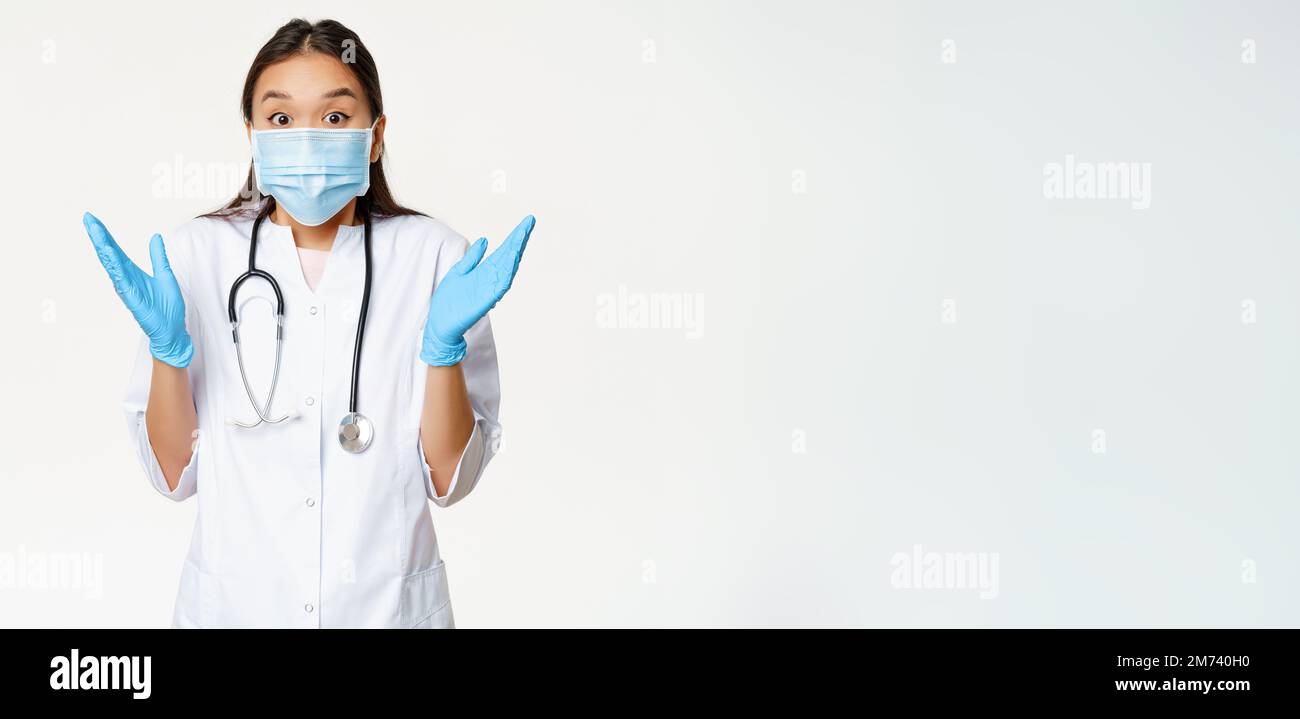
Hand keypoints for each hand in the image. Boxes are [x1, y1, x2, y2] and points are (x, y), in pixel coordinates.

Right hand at [84, 212, 193, 367]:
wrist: (172, 328)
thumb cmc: (167, 306)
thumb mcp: (165, 274)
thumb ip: (158, 256)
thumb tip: (155, 237)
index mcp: (132, 271)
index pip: (115, 249)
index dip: (105, 234)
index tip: (93, 219)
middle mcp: (124, 277)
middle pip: (108, 252)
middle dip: (98, 235)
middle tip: (87, 217)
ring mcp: (125, 286)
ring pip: (110, 262)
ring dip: (103, 245)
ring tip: (94, 228)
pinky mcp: (130, 296)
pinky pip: (120, 277)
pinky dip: (114, 264)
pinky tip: (109, 251)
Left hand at [422, 215, 535, 365]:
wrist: (440, 324)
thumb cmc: (450, 301)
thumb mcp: (459, 271)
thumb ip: (473, 258)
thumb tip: (485, 239)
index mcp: (485, 270)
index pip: (504, 250)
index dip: (515, 236)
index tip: (527, 221)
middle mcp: (490, 279)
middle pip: (508, 256)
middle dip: (518, 240)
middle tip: (529, 223)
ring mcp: (488, 290)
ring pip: (506, 270)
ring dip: (514, 255)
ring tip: (521, 239)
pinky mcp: (484, 302)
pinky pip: (498, 287)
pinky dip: (506, 275)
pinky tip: (511, 263)